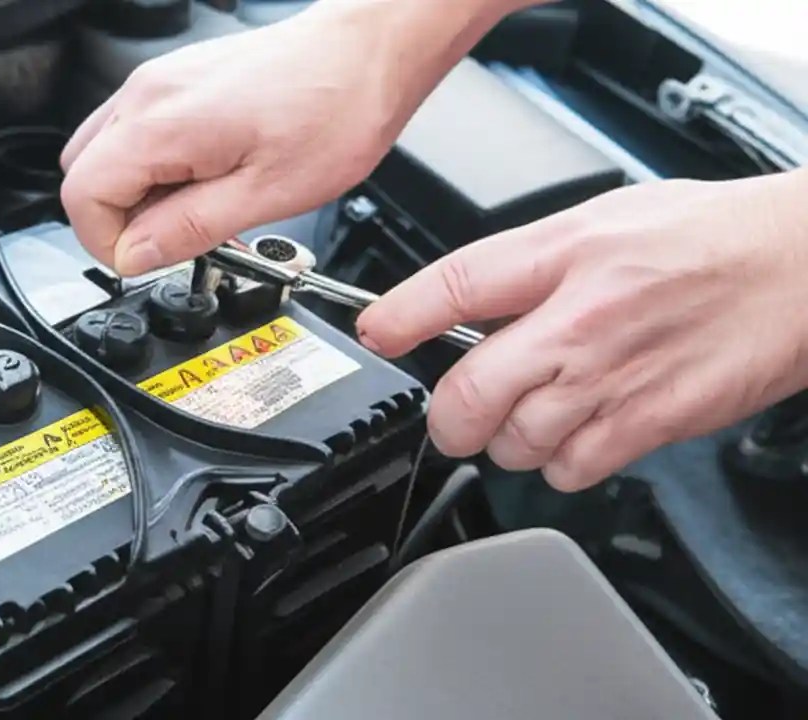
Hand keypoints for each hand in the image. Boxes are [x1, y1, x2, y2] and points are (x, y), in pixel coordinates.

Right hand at [59, 0, 528, 275]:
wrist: (368, 51)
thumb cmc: (334, 109)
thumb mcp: (264, 195)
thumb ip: (187, 229)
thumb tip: (136, 256)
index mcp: (160, 124)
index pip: (81, 197)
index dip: (106, 244)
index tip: (148, 262)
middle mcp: (147, 94)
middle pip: (82, 175)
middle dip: (116, 221)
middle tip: (172, 242)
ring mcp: (159, 81)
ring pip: (105, 154)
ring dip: (135, 195)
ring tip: (195, 210)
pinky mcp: (178, 79)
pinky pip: (136, 132)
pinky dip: (153, 167)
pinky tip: (204, 178)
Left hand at [357, 171, 807, 490]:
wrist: (802, 266)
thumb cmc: (709, 237)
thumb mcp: (602, 218)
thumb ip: (529, 262)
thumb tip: (467, 299)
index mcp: (564, 254)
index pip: (454, 287)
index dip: (397, 318)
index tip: (376, 334)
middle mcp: (580, 320)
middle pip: (467, 394)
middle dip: (447, 415)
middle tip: (454, 412)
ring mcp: (613, 378)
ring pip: (513, 444)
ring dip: (508, 440)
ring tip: (533, 414)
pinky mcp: (650, 423)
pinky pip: (569, 471)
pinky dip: (560, 465)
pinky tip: (578, 433)